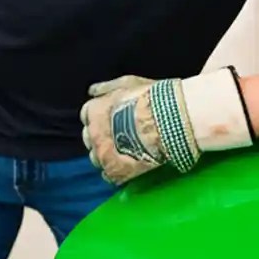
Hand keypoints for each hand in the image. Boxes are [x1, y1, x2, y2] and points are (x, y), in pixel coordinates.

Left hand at [80, 68, 254, 185]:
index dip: (100, 118)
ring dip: (107, 155)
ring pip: (97, 158)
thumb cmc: (151, 97)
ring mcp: (103, 154)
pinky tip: (129, 165)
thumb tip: (92, 91)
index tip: (112, 119)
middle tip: (121, 135)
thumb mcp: (128, 83)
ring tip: (127, 151)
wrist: (171, 119)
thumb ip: (107, 87)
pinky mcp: (115, 171)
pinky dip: (116, 171)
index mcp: (93, 110)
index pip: (87, 116)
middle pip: (90, 138)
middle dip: (101, 137)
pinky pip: (108, 175)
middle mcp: (93, 133)